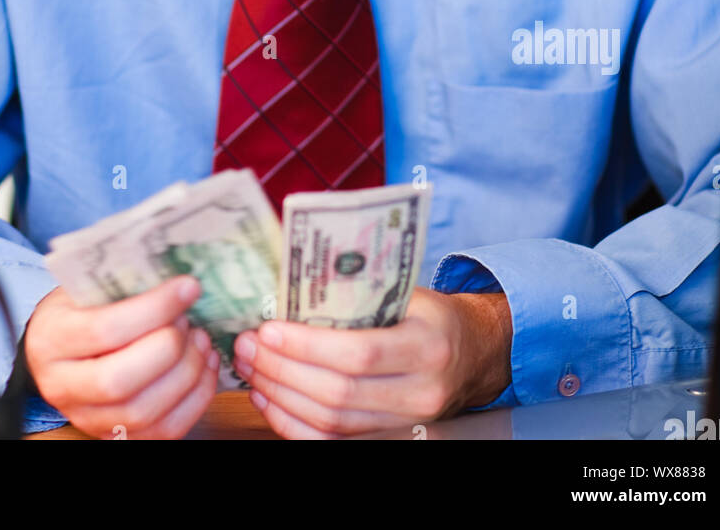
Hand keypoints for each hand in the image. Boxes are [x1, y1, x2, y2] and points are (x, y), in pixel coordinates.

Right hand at [23, 277, 219, 438]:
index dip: (153, 309)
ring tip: (201, 339)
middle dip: (168, 348)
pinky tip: (205, 365)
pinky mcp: (116, 437)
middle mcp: (62, 386)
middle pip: (119, 381)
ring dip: (187, 373)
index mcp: (51, 338)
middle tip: (190, 319)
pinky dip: (195, 399)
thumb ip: (125, 277)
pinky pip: (162, 432)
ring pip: (143, 412)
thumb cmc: (81, 307)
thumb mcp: (89, 283)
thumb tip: (179, 268)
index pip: (104, 329)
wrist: (60, 348)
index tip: (188, 287)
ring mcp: (87, 418)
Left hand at [232, 286, 511, 438]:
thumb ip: (358, 288)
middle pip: (338, 392)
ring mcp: (406, 423)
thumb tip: (288, 277)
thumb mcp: (407, 291)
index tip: (268, 329)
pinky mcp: (389, 438)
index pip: (359, 353)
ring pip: (331, 422)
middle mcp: (421, 392)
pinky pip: (333, 442)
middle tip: (246, 346)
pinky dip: (293, 425)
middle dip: (282, 369)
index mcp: (427, 345)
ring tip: (249, 368)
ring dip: (281, 396)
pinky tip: (267, 399)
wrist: (474, 353)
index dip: (307, 345)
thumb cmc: (431, 314)